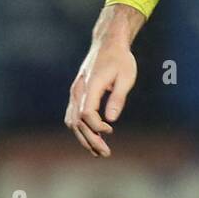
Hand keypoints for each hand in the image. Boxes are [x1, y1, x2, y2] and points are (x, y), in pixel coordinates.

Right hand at [64, 7, 140, 156]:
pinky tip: (91, 138)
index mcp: (90, 85)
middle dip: (90, 140)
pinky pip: (72, 115)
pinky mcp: (77, 93)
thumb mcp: (126, 77)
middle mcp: (79, 89)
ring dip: (83, 137)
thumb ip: (118, 98)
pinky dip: (79, 129)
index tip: (110, 131)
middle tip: (105, 153)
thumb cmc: (120, 59)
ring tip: (98, 151)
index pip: (86, 114)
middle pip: (77, 121)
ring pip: (72, 120)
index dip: (96, 127)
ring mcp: (75, 91)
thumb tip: (111, 120)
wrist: (108, 43)